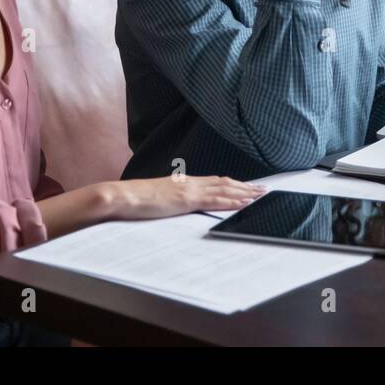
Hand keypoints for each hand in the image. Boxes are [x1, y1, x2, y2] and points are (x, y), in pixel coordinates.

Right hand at [102, 176, 265, 219]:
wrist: (119, 196)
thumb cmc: (133, 200)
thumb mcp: (156, 198)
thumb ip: (169, 199)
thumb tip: (174, 203)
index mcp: (183, 182)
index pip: (214, 181)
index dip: (233, 183)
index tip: (247, 186)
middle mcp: (190, 182)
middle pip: (225, 182)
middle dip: (246, 187)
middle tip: (265, 190)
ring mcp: (189, 190)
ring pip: (225, 189)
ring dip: (246, 192)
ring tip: (262, 196)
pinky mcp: (187, 200)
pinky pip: (216, 200)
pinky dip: (233, 201)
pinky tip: (245, 203)